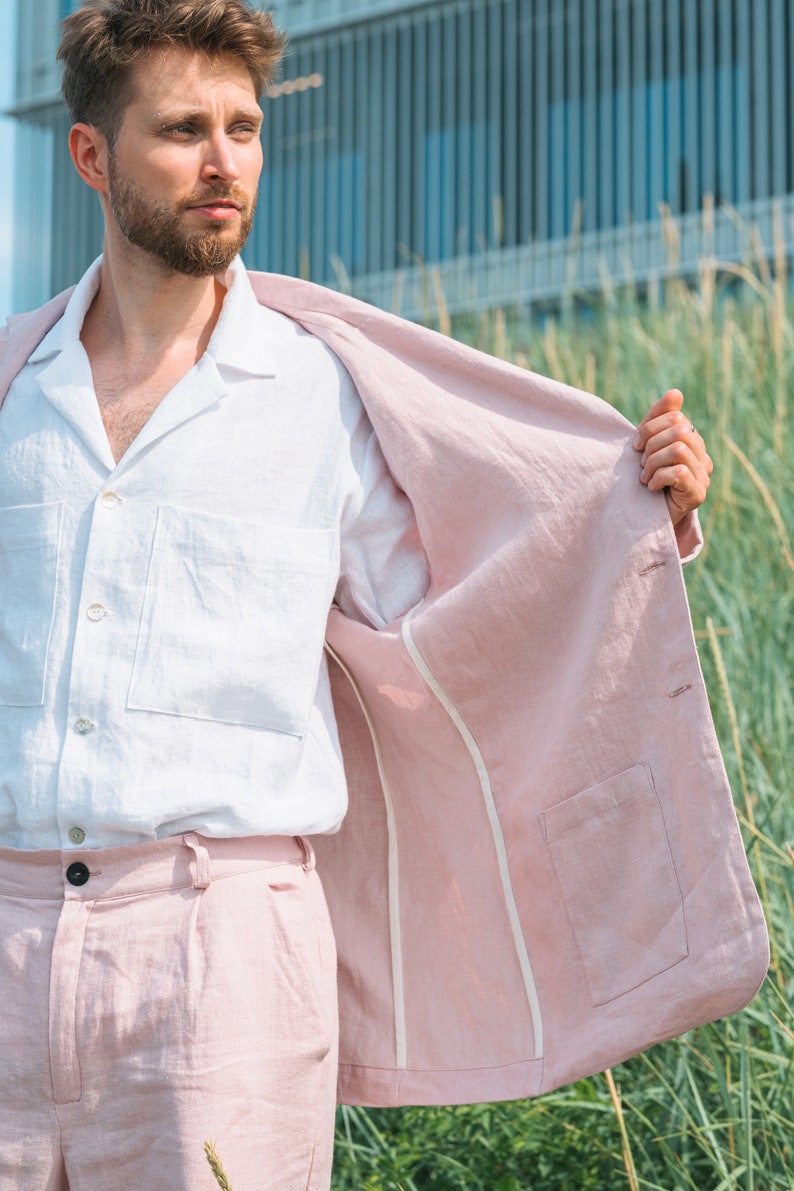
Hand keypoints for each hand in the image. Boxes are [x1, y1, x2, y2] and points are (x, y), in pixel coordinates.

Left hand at [633, 389, 712, 524]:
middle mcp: (703, 456)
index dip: (650, 427)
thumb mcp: (647, 445)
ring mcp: (704, 475)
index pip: (676, 416)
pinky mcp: (698, 494)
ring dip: (653, 463)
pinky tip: (651, 488)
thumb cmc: (644, 479)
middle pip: (679, 430)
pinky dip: (659, 478)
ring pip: (678, 449)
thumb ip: (658, 418)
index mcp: (692, 441)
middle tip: (640, 463)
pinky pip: (679, 472)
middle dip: (651, 444)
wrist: (643, 519)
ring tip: (644, 477)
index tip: (635, 445)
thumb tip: (675, 392)